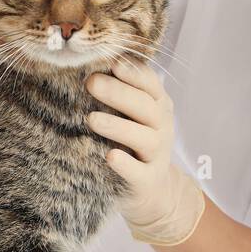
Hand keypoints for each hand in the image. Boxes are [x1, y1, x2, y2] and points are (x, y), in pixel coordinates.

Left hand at [85, 62, 205, 245]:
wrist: (150, 189)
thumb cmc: (132, 141)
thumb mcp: (133, 113)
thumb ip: (120, 91)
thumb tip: (88, 64)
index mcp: (158, 105)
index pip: (150, 84)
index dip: (133, 72)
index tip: (111, 62)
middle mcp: (162, 127)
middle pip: (146, 107)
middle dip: (119, 93)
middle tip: (91, 83)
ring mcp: (157, 154)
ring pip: (143, 138)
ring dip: (118, 127)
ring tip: (92, 120)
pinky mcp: (148, 180)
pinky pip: (138, 172)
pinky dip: (126, 165)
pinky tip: (110, 156)